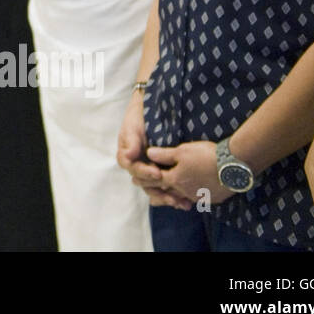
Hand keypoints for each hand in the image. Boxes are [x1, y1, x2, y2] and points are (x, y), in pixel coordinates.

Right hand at [116, 93, 191, 208]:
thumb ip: (131, 142)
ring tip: (182, 203)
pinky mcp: (162, 170)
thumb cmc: (139, 117)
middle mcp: (138, 166)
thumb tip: (128, 156)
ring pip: (156, 188)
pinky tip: (185, 199)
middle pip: (146, 184)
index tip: (158, 174)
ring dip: (168, 196)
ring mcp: (150, 169)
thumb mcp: (133, 127)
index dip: (145, 174)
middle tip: (173, 198)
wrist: (150, 109)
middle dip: (159, 192)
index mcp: (128, 157)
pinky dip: (174, 192)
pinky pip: (167, 184)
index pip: (135, 170)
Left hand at [147, 140, 231, 208]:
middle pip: (167, 192)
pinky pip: (197, 199)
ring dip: (174, 196)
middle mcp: (185, 191)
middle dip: (157, 191)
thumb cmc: (205, 156)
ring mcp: (199, 196)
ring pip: (182, 197)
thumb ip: (164, 154)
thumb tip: (148, 153)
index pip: (155, 180)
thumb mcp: (182, 151)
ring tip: (169, 197)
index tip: (134, 179)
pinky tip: (191, 195)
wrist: (233, 166)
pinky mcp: (212, 198)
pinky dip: (190, 197)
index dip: (144, 178)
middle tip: (149, 193)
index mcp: (175, 179)